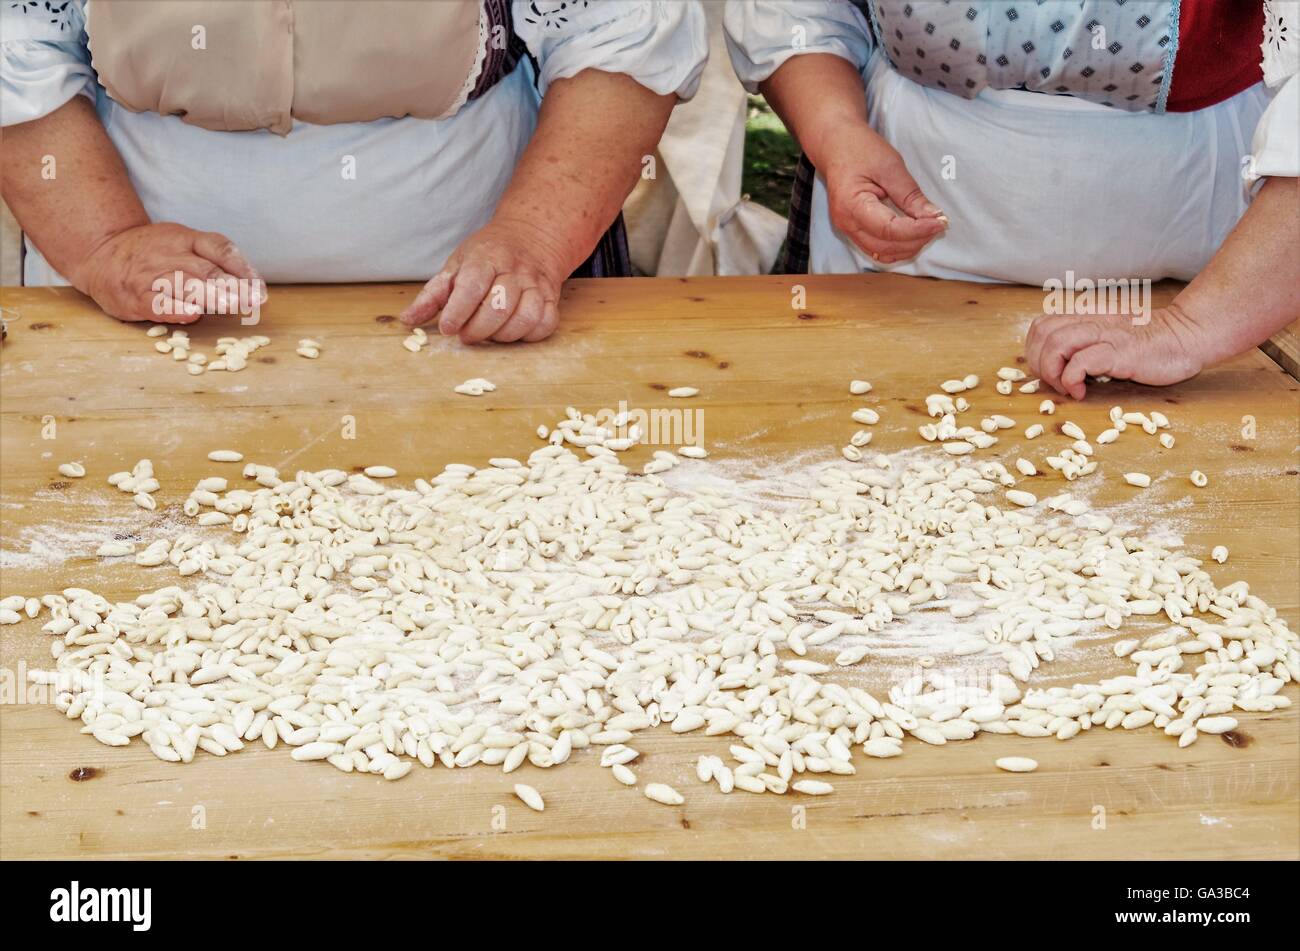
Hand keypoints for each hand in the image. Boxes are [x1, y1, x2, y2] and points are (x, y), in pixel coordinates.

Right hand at [70, 223, 263, 322]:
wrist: (100, 253)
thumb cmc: (152, 254)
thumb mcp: (181, 244)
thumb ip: (212, 260)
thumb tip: (250, 286)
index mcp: (186, 239)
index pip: (219, 248)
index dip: (242, 266)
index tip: (260, 286)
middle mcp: (171, 255)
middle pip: (207, 270)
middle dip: (234, 286)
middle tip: (254, 300)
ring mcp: (152, 275)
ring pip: (185, 285)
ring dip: (212, 296)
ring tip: (233, 305)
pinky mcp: (136, 296)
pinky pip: (157, 303)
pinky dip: (175, 309)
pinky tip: (192, 314)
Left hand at [400, 218, 568, 343]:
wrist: (531, 238)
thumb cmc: (487, 256)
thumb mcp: (456, 265)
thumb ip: (433, 294)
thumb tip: (408, 319)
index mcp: (486, 258)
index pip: (472, 287)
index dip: (458, 311)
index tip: (447, 328)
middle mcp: (514, 270)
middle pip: (498, 307)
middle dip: (477, 330)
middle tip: (465, 335)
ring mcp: (536, 284)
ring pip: (524, 318)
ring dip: (502, 335)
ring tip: (488, 333)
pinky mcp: (552, 299)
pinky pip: (544, 324)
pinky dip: (528, 335)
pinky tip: (512, 331)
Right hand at [819, 122, 946, 263]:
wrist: (836, 146)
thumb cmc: (859, 149)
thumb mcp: (890, 165)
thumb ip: (910, 194)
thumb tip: (933, 216)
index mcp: (851, 205)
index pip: (889, 230)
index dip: (917, 230)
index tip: (940, 222)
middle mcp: (846, 224)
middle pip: (886, 247)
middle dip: (916, 239)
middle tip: (938, 223)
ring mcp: (848, 230)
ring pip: (883, 253)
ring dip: (909, 246)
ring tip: (928, 227)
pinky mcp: (854, 231)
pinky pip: (878, 249)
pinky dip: (899, 246)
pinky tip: (914, 233)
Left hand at [1026, 305, 1211, 399]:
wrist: (1187, 337)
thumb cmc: (1149, 344)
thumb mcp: (1109, 336)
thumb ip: (1084, 342)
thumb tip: (1056, 363)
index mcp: (1086, 318)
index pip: (1040, 326)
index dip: (1034, 350)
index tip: (1048, 371)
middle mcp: (1091, 322)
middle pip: (1042, 334)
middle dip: (1039, 363)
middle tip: (1055, 382)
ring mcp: (1105, 335)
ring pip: (1056, 344)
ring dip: (1052, 371)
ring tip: (1067, 388)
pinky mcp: (1119, 352)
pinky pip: (1081, 362)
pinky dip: (1072, 380)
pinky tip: (1082, 392)